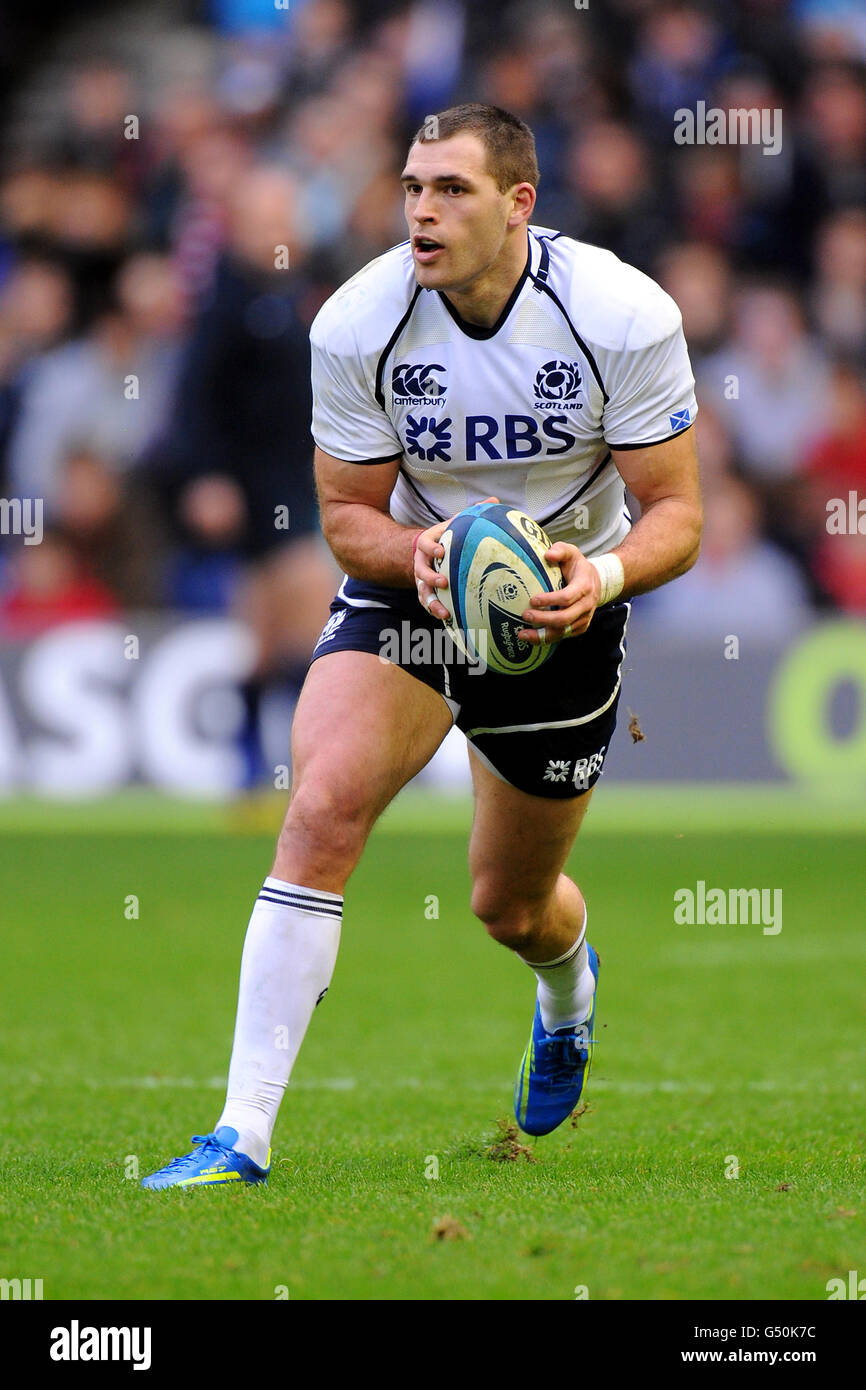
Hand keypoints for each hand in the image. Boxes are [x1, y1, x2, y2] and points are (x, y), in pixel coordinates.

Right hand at [413, 496, 499, 620]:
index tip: (441, 552)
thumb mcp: (456, 523)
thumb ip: (472, 513)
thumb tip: (494, 501)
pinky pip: (430, 604)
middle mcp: (422, 563)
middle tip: (444, 582)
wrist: (429, 551)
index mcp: (428, 544)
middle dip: (430, 578)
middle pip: (420, 572)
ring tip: (444, 612)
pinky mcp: (427, 593)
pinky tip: (450, 620)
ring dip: (432, 603)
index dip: (430, 548)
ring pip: (423, 593)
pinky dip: (438, 612)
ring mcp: (422, 580)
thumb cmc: (447, 536)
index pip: (425, 544)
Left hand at [518, 542, 601, 645]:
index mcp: (584, 587)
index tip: (532, 600)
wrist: (597, 582)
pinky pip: (564, 636)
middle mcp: (586, 605)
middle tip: (525, 616)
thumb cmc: (578, 567)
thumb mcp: (572, 553)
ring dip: (542, 635)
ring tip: (522, 634)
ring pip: (564, 632)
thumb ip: (561, 550)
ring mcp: (584, 618)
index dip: (550, 600)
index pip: (567, 597)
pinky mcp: (580, 628)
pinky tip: (531, 638)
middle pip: (565, 618)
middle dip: (543, 619)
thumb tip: (548, 554)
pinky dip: (547, 639)